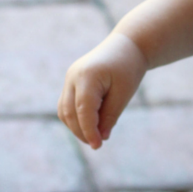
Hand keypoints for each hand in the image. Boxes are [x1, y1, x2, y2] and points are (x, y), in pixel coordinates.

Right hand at [57, 32, 147, 149]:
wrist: (126, 46)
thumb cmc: (128, 68)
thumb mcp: (124, 94)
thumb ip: (110, 115)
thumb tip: (100, 137)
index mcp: (87, 76)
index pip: (83, 110)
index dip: (89, 130)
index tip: (98, 145)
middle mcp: (73, 77)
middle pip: (69, 112)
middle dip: (81, 131)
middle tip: (98, 144)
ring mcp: (69, 79)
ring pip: (64, 110)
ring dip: (76, 127)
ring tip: (95, 137)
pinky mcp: (71, 82)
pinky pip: (67, 105)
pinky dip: (75, 118)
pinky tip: (90, 126)